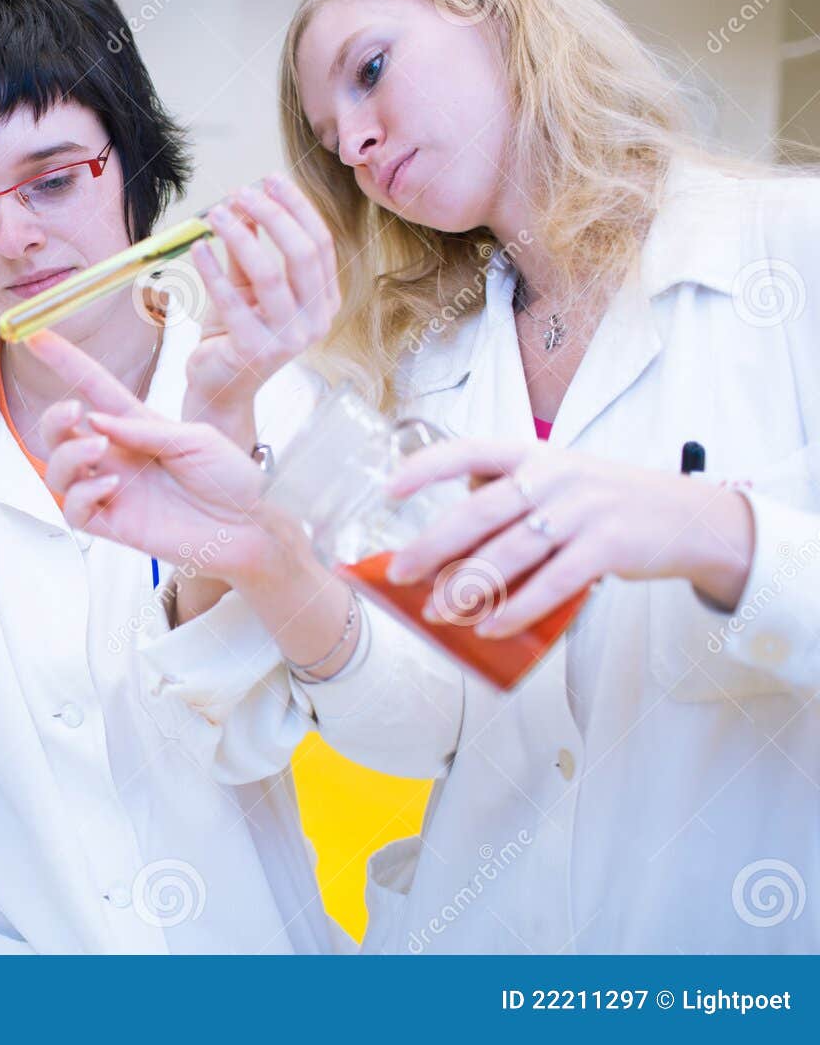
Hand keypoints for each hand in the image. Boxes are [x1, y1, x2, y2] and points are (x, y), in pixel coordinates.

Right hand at [31, 330, 309, 584]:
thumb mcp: (196, 437)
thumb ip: (144, 430)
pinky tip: (110, 484)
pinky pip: (74, 509)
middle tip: (74, 412)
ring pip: (58, 471)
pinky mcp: (115, 523)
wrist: (250, 526)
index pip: (92, 388)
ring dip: (69, 455)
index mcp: (137, 427)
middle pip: (59, 435)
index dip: (64, 361)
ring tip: (100, 449)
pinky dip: (83, 493)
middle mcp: (117, 456)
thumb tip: (95, 420)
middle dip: (54, 419)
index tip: (36, 336)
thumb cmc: (231, 479)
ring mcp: (113, 490)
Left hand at [183, 173, 339, 437]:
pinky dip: (212, 269)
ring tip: (216, 214)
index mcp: (324, 300)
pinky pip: (232, 299)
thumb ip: (249, 249)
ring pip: (270, 273)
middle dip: (272, 214)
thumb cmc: (234, 333)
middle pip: (302, 253)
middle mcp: (315, 321)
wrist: (219, 387)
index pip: (320, 242)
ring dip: (240, 235)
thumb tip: (246, 203)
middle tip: (240, 192)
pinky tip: (197, 247)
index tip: (268, 179)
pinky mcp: (255, 351)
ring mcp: (289, 339)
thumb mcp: (245, 286)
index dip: (295, 207)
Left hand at [385, 439, 755, 636]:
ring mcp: (584, 509)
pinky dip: (517, 609)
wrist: (690, 517)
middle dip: (433, 545)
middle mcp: (555, 475)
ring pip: (511, 552)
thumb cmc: (607, 502)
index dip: (425, 468)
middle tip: (400, 573)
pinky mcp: (609, 546)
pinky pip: (553, 583)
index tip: (389, 491)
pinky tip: (490, 627)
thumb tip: (448, 530)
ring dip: (468, 586)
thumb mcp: (558, 479)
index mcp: (534, 454)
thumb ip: (508, 491)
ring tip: (438, 611)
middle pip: (480, 512)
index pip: (469, 451)